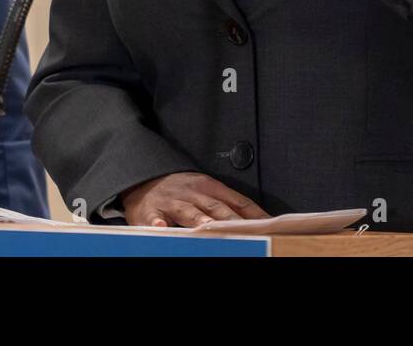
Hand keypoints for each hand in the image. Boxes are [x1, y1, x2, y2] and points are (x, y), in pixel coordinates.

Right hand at [120, 171, 270, 227]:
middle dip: (232, 220)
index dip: (253, 213)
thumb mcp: (205, 191)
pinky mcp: (149, 211)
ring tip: (209, 229)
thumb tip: (257, 220)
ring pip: (188, 212)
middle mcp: (192, 193)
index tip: (270, 225)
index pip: (237, 200)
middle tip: (248, 232)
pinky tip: (160, 228)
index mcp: (209, 187)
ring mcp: (171, 202)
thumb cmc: (180, 191)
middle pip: (216, 208)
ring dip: (199, 220)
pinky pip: (153, 218)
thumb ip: (227, 204)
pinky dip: (157, 224)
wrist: (143, 180)